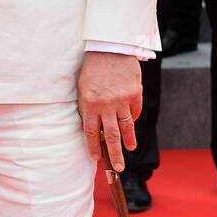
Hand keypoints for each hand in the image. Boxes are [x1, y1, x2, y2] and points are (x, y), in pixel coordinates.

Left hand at [77, 52, 142, 171]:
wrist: (110, 48)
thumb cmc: (92, 68)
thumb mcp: (83, 88)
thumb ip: (87, 108)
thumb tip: (94, 127)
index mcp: (90, 104)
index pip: (92, 132)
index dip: (94, 147)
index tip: (96, 158)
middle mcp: (106, 105)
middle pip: (112, 136)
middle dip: (115, 154)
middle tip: (118, 168)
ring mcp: (122, 100)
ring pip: (127, 126)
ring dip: (128, 141)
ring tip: (129, 150)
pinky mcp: (134, 93)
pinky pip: (134, 111)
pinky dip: (132, 118)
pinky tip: (131, 125)